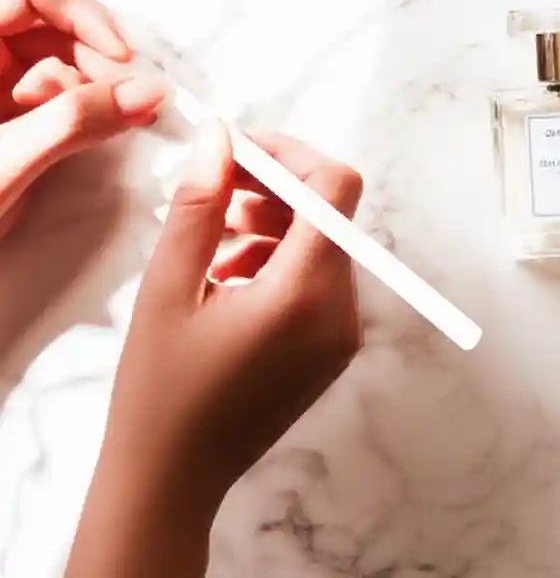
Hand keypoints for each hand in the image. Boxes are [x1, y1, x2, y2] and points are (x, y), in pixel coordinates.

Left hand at [0, 0, 164, 237]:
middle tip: (124, 101)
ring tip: (110, 122)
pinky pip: (64, 97)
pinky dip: (92, 108)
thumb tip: (148, 91)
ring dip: (97, 86)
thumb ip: (75, 121)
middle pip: (53, 24)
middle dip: (96, 58)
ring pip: (64, 60)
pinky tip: (109, 128)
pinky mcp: (12, 121)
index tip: (122, 58)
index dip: (83, 14)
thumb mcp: (6, 162)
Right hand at [68, 124, 363, 577]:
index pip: (336, 188)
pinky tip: (229, 275)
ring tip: (215, 239)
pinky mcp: (332, 351)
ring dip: (275, 226)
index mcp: (306, 293)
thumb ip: (202, 204)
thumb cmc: (162, 388)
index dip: (293, 155)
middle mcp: (340, 312)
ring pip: (325, 248)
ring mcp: (342, 336)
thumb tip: (222, 136)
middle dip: (278, 189)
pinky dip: (282, 263)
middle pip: (333, 216)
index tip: (241, 150)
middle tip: (218, 186)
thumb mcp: (169, 286)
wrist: (175, 477)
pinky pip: (320, 284)